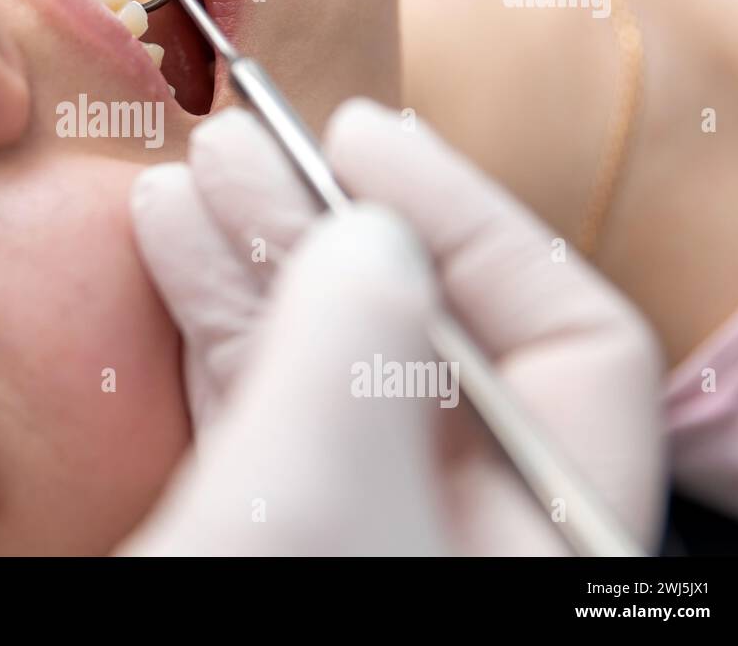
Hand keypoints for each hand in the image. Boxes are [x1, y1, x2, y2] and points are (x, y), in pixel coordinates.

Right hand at [121, 100, 663, 553]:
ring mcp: (361, 533)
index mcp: (546, 547)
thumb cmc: (253, 634)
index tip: (362, 140)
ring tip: (188, 182)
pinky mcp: (272, 536)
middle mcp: (465, 537)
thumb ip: (357, 347)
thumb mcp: (311, 495)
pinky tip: (167, 251)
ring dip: (256, 261)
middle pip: (432, 337)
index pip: (569, 344)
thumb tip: (368, 235)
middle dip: (334, 226)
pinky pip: (261, 403)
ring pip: (332, 361)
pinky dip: (213, 322)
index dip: (472, 224)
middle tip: (251, 144)